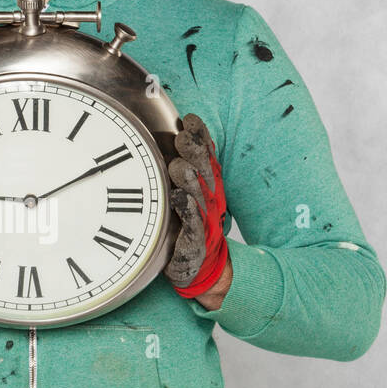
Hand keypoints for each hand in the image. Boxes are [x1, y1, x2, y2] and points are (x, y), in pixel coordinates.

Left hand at [163, 113, 229, 298]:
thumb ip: (186, 163)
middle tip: (182, 138)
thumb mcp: (190, 192)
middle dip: (194, 153)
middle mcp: (207, 198)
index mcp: (205, 183)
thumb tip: (179, 130)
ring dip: (189, 179)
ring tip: (179, 166)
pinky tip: (179, 198)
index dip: (199, 136)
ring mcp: (203, 220)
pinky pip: (192, 225)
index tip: (189, 120)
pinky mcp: (193, 242)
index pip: (204, 154)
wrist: (202, 267)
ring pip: (197, 195)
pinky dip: (186, 211)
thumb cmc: (190, 224)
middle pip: (203, 171)